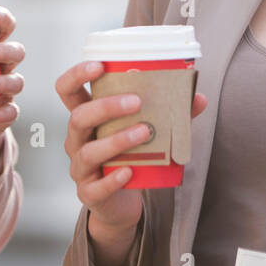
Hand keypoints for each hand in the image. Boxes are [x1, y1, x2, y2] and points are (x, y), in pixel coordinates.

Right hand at [56, 60, 207, 260]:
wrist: (121, 200)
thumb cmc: (129, 156)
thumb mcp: (144, 131)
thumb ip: (169, 114)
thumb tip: (198, 97)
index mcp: (88, 118)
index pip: (68, 91)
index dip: (77, 75)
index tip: (98, 66)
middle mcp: (78, 140)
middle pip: (78, 118)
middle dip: (106, 107)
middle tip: (137, 101)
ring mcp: (81, 167)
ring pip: (88, 152)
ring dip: (117, 140)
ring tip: (144, 132)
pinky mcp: (89, 192)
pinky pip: (96, 187)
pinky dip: (113, 179)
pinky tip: (130, 171)